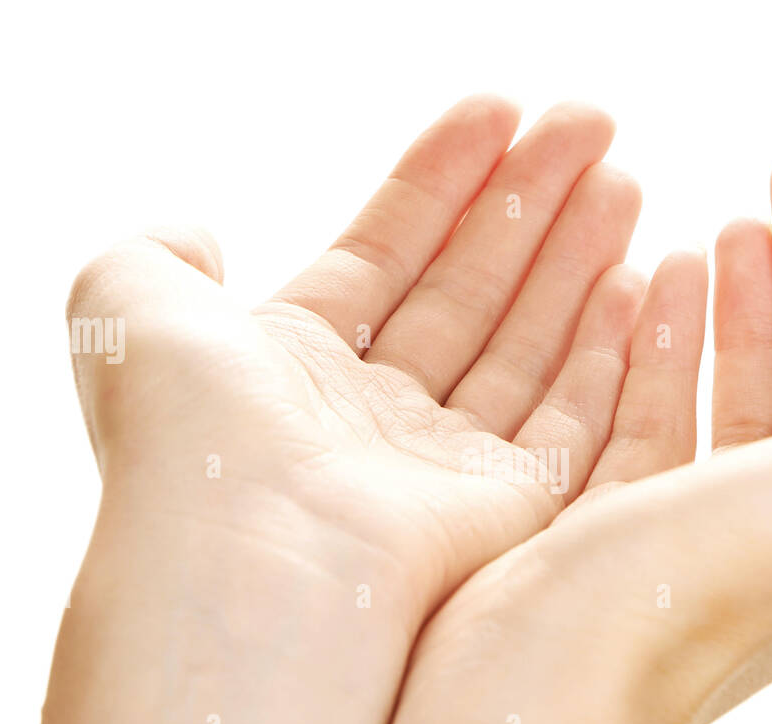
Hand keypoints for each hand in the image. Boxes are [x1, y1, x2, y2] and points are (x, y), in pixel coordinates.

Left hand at [0, 96, 671, 723]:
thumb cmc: (187, 441)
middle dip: (528, 203)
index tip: (498, 109)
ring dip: (576, 261)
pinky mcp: (511, 515)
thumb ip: (157, 255)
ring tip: (621, 176)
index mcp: (294, 367)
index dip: (440, 179)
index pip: (385, 252)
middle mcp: (374, 418)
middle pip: (468, 290)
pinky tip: (642, 279)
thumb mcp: (130, 308)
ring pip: (526, 345)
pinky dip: (608, 354)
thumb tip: (195, 230)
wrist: (252, 566)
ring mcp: (444, 468)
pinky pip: (575, 420)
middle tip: (590, 124)